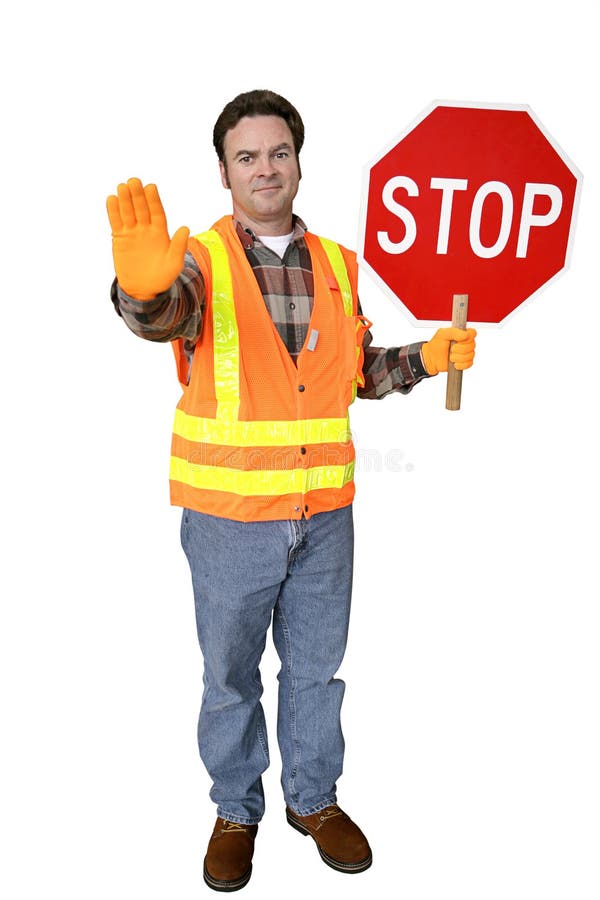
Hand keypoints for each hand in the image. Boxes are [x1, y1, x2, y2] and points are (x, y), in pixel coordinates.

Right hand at [106, 177, 189, 299]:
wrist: (143, 289)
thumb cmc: (162, 277)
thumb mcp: (174, 264)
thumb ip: (179, 246)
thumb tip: (186, 228)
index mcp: (161, 232)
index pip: (157, 213)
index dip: (154, 200)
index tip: (151, 187)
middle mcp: (146, 229)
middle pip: (141, 208)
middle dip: (138, 195)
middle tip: (134, 181)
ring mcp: (132, 232)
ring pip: (128, 212)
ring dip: (125, 199)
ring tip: (122, 186)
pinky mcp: (119, 238)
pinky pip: (116, 222)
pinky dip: (113, 211)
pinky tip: (112, 199)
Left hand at [421, 327, 476, 374]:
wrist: (431, 358)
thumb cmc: (437, 344)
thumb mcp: (442, 334)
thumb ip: (454, 331)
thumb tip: (465, 335)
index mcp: (462, 334)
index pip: (473, 333)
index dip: (467, 337)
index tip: (458, 340)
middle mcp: (466, 343)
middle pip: (472, 345)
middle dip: (460, 349)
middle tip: (451, 349)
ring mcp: (467, 353)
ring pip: (470, 355)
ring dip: (458, 357)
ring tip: (450, 357)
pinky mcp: (465, 363)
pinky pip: (468, 364)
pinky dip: (460, 365)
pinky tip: (454, 363)